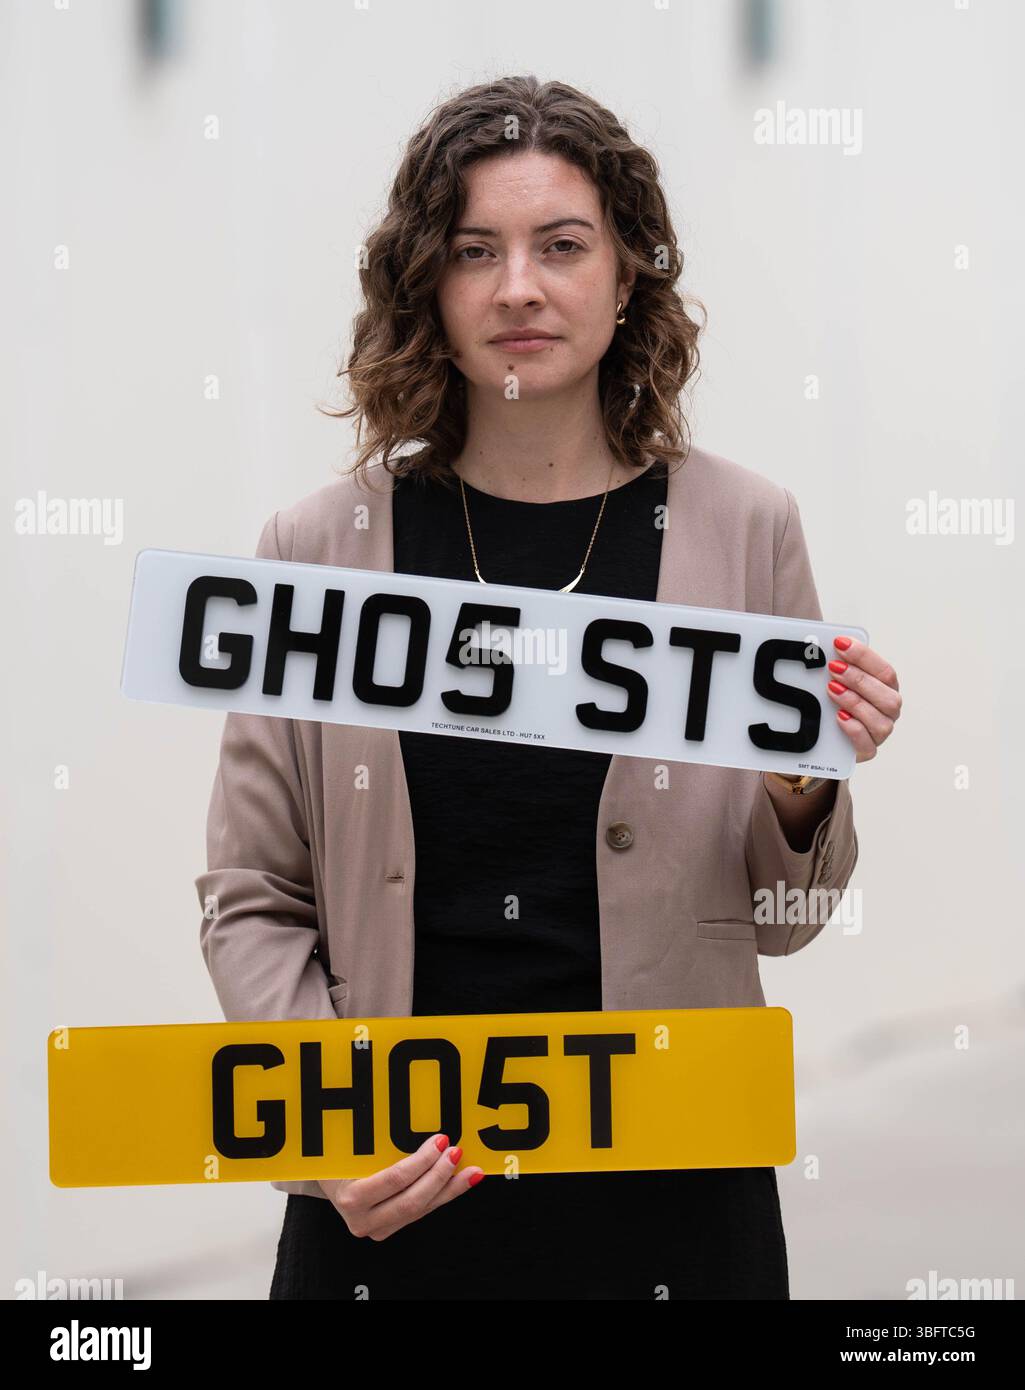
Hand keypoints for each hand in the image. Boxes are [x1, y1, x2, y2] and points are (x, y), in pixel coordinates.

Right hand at [317, 1132, 483, 1239]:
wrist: (325, 1181)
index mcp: (351, 1198)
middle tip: (458, 1152)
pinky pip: (422, 1211)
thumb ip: (379, 1142)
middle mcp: (363, 1220)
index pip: (394, 1180)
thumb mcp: (351, 1148)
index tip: (441, 1140)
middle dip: (440, 1176)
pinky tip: (460, 1182)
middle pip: (412, 1200)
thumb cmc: (339, 1158)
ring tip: (472, 1172)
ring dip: (450, 1189)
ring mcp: (377, 1228)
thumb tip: (418, 1122)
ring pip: (422, 1210)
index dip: (421, 1162)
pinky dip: (443, 1195)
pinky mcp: (390, 1228)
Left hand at [824, 635, 901, 762]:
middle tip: (834, 668)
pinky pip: (867, 744)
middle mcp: (888, 711)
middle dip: (859, 679)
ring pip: (880, 721)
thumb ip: (838, 664)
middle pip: (887, 696)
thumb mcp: (836, 680)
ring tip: (832, 690)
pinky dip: (854, 729)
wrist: (824, 737)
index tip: (840, 643)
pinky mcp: (867, 751)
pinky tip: (839, 717)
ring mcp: (879, 733)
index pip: (884, 671)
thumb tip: (825, 645)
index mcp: (886, 689)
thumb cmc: (833, 701)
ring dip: (855, 702)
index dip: (864, 656)